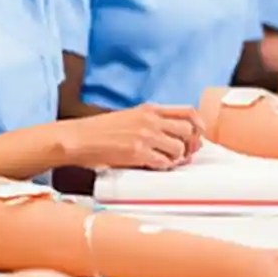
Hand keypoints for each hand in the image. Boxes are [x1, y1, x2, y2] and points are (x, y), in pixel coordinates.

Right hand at [61, 104, 203, 169]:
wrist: (78, 138)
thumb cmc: (100, 131)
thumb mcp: (129, 117)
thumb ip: (151, 122)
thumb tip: (174, 137)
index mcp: (149, 109)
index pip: (188, 111)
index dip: (199, 126)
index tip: (197, 136)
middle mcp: (150, 120)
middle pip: (189, 130)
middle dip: (191, 145)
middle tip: (184, 155)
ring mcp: (145, 135)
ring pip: (179, 148)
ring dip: (177, 158)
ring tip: (166, 161)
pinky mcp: (138, 152)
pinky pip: (164, 163)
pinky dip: (164, 167)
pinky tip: (154, 166)